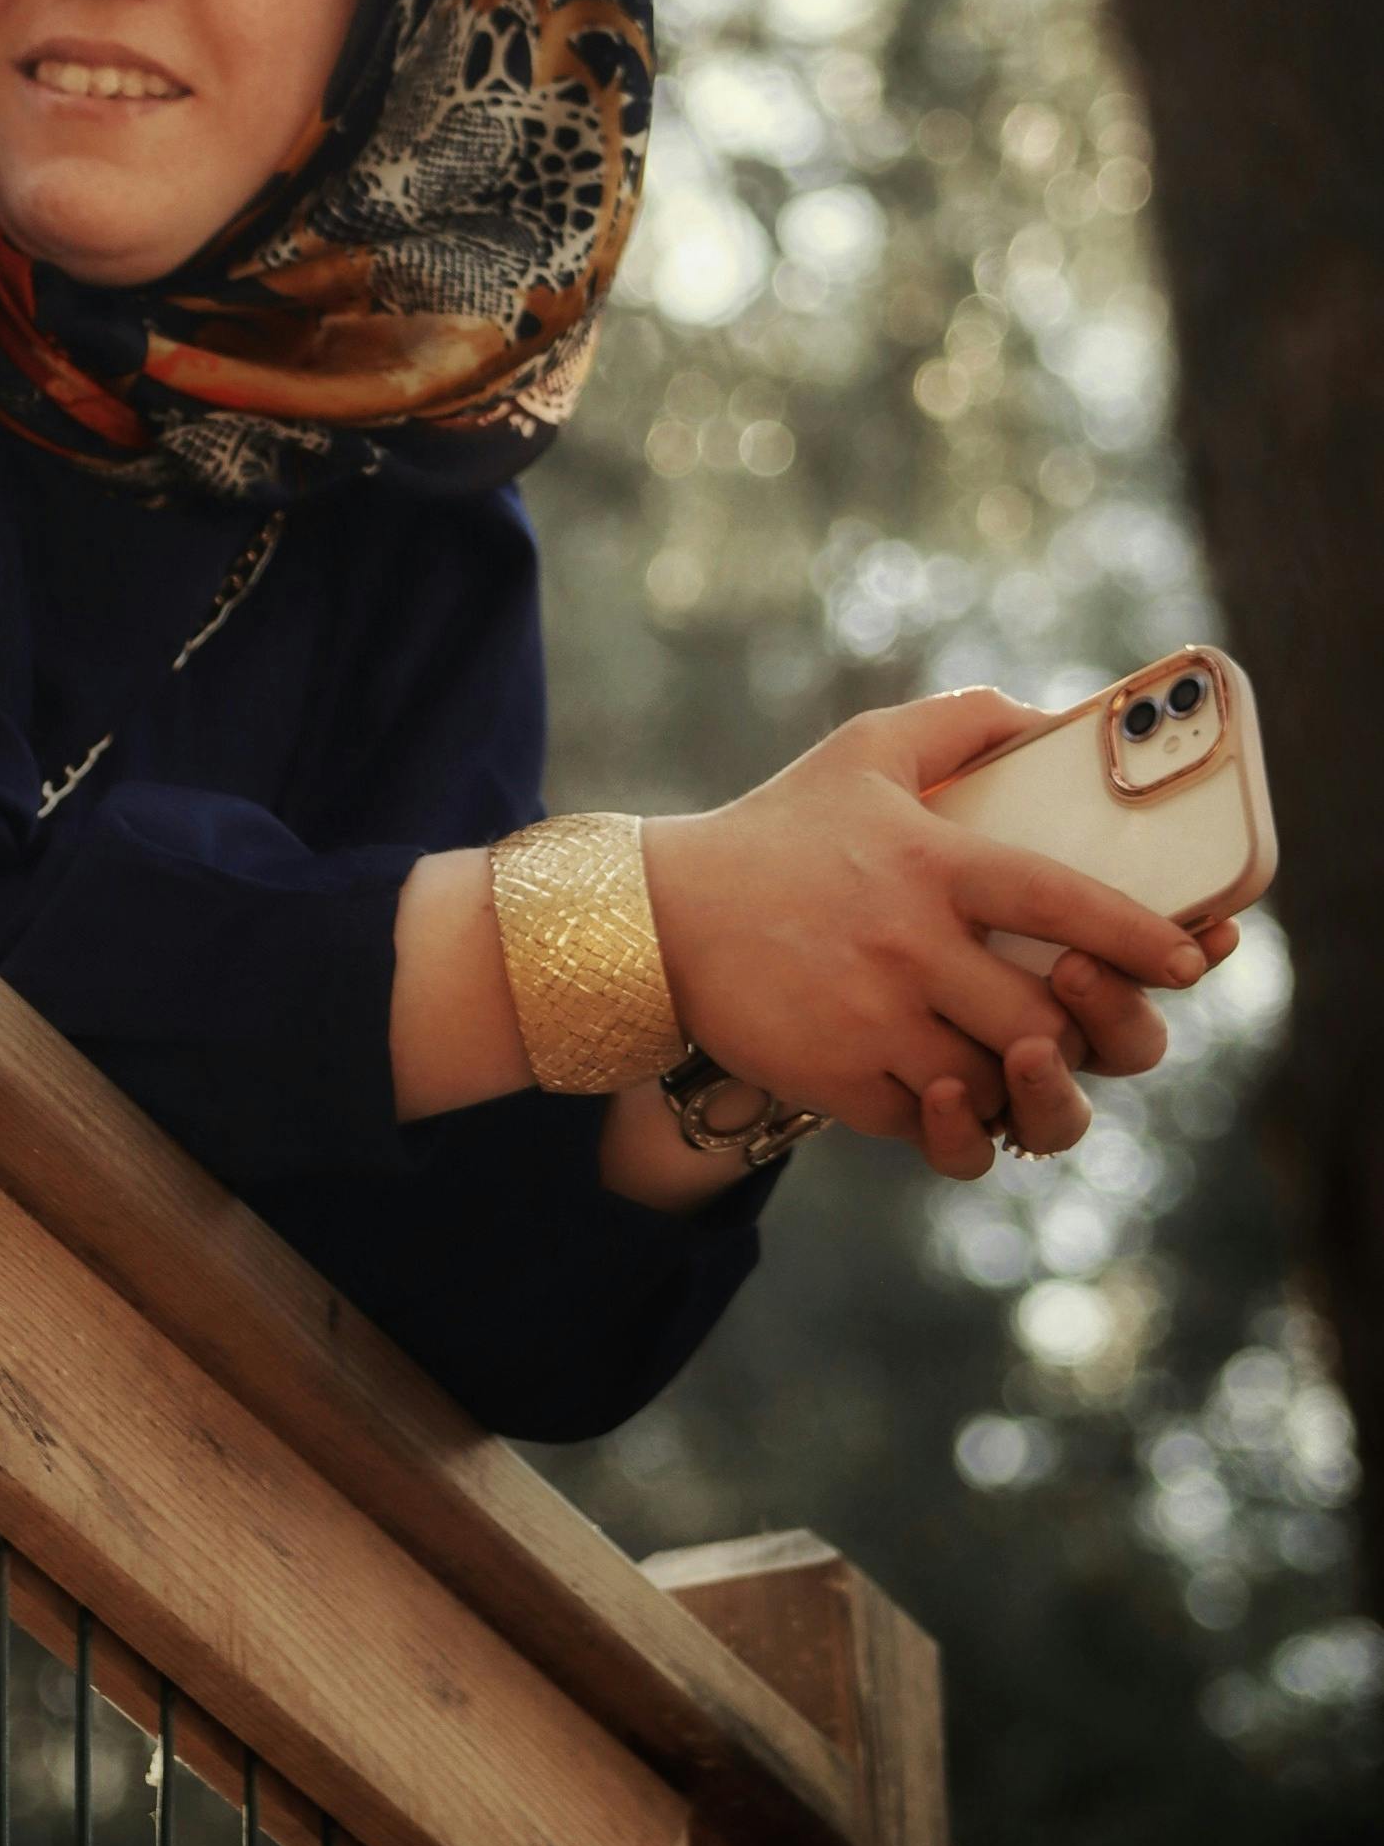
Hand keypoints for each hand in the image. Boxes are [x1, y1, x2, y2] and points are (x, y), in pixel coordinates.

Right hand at [641, 690, 1217, 1156]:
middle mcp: (909, 946)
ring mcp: (873, 1020)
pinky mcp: (837, 1079)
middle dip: (1090, 1036)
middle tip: (1086, 1026)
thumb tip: (1051, 719)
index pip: (1063, 901)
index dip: (1139, 937)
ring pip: (998, 1084)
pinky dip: (958, 1121)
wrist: (657, 919)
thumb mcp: (863, 752)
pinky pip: (933, 1126)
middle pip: (1047, 1019)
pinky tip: (952, 1092)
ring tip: (1021, 1064)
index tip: (1187, 960)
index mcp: (930, 863)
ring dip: (1025, 1084)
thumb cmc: (775, 832)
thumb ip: (961, 724)